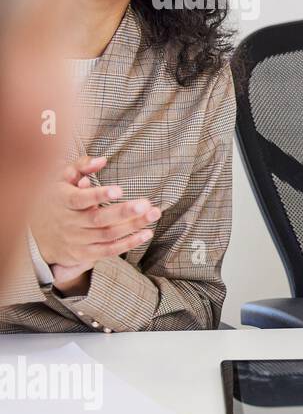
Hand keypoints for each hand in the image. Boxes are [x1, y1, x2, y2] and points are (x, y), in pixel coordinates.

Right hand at [28, 155, 157, 292]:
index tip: (119, 190)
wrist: (37, 235)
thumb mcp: (61, 179)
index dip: (98, 195)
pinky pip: (108, 251)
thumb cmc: (56, 199)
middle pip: (98, 219)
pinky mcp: (84, 253)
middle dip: (124, 212)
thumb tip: (102, 160)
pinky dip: (128, 243)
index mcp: (63, 201)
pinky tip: (146, 233)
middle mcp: (70, 222)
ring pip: (107, 235)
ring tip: (154, 214)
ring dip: (133, 226)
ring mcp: (77, 240)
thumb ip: (81, 167)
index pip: (80, 200)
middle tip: (146, 204)